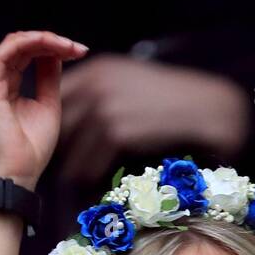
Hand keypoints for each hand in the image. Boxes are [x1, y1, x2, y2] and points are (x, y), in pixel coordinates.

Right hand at [0, 30, 88, 189]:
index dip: (52, 47)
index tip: (78, 51)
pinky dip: (27, 44)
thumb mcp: (49, 105)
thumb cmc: (32, 149)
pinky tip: (49, 44)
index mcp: (8, 85)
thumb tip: (56, 53)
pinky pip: (4, 52)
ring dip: (42, 40)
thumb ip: (49, 78)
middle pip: (22, 45)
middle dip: (51, 41)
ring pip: (14, 43)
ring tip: (67, 46)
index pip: (27, 53)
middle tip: (76, 48)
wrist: (20, 173)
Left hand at [58, 55, 248, 181]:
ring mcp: (104, 110)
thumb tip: (78, 110)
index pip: (60, 93)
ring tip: (71, 180)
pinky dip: (87, 177)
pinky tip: (88, 185)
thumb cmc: (169, 97)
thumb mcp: (130, 79)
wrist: (198, 109)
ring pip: (72, 147)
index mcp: (97, 70)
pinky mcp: (116, 134)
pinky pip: (90, 163)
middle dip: (60, 144)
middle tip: (61, 162)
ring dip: (71, 166)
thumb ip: (102, 87)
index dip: (56, 116)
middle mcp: (96, 86)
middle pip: (61, 122)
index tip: (58, 135)